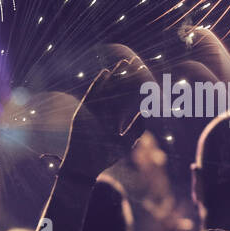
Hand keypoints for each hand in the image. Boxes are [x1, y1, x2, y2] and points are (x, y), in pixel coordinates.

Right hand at [62, 44, 151, 177]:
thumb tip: (146, 112)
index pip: (127, 100)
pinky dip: (97, 84)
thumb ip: (136, 129)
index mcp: (114, 119)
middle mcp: (104, 113)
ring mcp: (93, 112)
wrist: (84, 166)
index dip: (135, 88)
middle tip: (134, 63)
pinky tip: (105, 73)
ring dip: (113, 76)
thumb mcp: (125, 143)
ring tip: (122, 63)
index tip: (145, 76)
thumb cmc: (104, 158)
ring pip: (105, 90)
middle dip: (125, 78)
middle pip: (117, 91)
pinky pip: (91, 95)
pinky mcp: (83, 112)